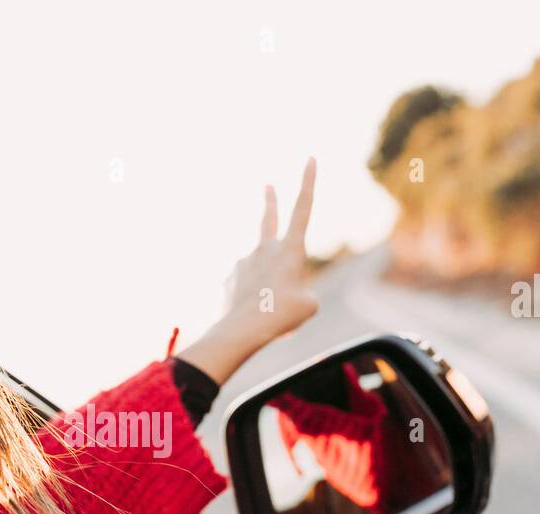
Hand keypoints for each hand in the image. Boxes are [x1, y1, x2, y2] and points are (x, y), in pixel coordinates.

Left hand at [178, 157, 319, 385]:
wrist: (244, 328)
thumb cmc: (282, 316)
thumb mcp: (307, 307)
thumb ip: (301, 294)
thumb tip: (279, 292)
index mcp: (290, 249)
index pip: (303, 208)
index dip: (308, 183)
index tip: (309, 159)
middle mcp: (265, 249)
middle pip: (269, 219)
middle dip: (270, 202)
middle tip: (267, 186)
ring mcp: (244, 261)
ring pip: (262, 274)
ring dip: (268, 287)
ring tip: (269, 310)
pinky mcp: (230, 277)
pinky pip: (247, 288)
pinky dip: (253, 300)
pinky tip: (252, 315)